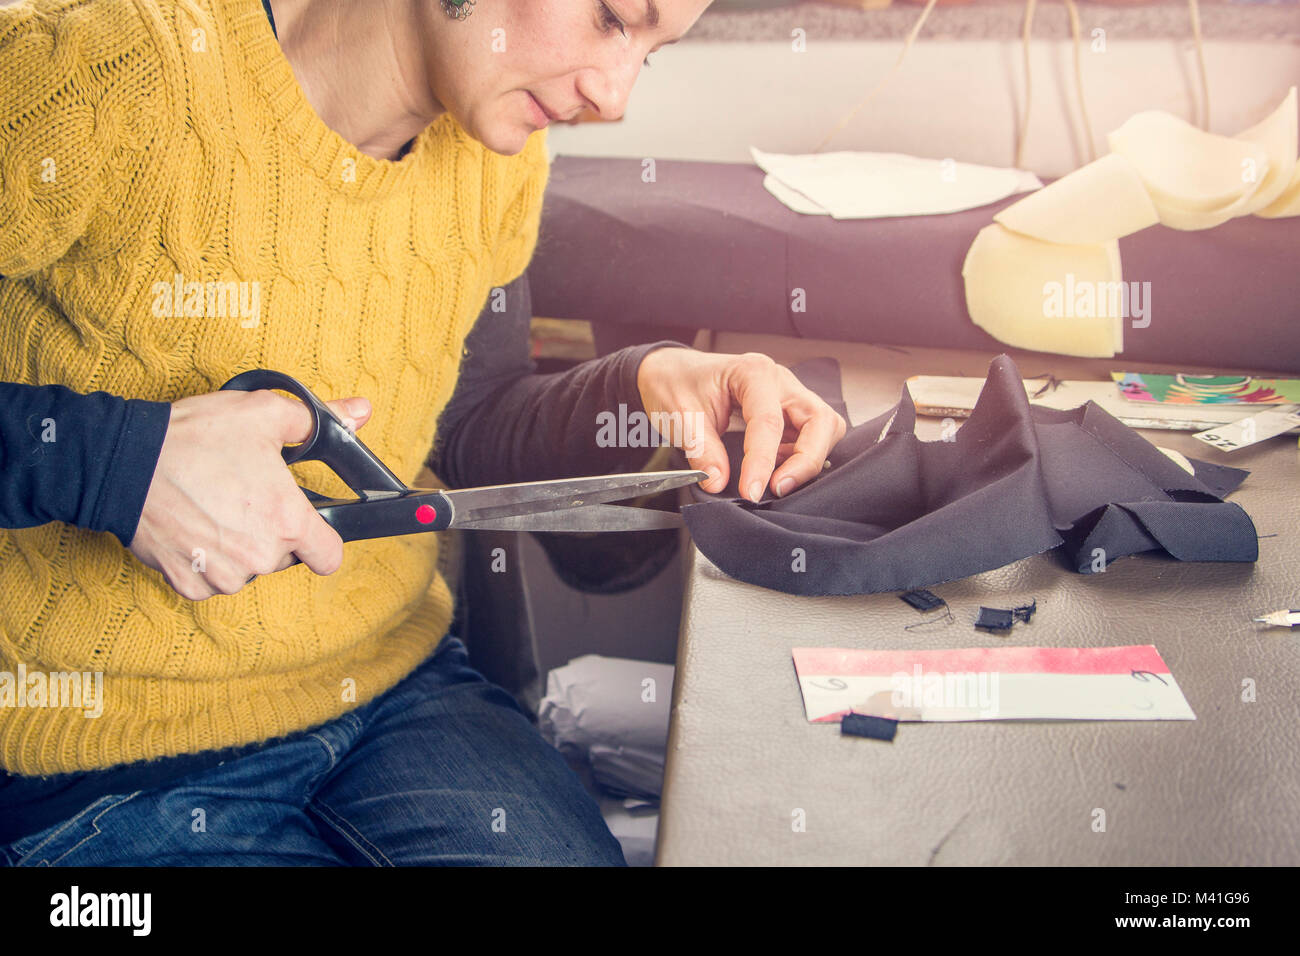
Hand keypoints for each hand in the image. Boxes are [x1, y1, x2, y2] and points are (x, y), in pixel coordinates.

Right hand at [129, 389, 372, 600]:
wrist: (125, 462)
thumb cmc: (195, 438)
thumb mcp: (264, 413)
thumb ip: (319, 420)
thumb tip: (359, 411)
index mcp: (288, 521)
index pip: (330, 556)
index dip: (323, 541)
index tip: (309, 527)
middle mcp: (260, 556)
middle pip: (284, 556)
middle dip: (272, 532)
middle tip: (244, 497)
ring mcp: (223, 575)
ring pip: (247, 568)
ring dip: (237, 546)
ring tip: (213, 507)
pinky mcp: (189, 584)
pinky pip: (211, 579)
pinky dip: (205, 559)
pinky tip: (192, 526)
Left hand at [636, 348, 846, 501]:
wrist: (672, 373)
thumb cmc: (677, 384)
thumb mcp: (680, 415)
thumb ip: (701, 449)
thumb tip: (718, 481)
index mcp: (753, 373)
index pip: (769, 421)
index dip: (762, 461)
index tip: (750, 491)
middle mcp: (780, 381)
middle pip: (820, 420)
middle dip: (805, 459)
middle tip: (778, 488)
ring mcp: (788, 396)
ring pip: (824, 428)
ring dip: (807, 459)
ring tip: (776, 480)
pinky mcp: (789, 413)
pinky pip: (810, 436)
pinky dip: (799, 458)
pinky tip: (776, 471)